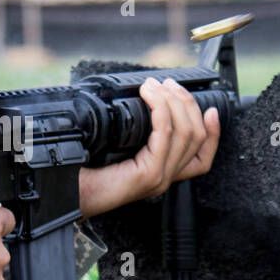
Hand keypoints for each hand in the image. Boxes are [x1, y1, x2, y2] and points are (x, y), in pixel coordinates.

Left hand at [78, 76, 220, 216]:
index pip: (202, 157)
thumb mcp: (116, 147)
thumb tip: (144, 99)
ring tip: (157, 86)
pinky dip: (160, 110)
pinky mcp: (148, 175)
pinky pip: (164, 135)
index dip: (213, 132)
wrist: (66, 194)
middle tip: (169, 85)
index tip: (211, 110)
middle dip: (187, 104)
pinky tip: (149, 96)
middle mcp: (165, 177)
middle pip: (196, 137)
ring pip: (186, 133)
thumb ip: (135, 132)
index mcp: (162, 172)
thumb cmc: (84, 172)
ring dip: (173, 102)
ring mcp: (159, 178)